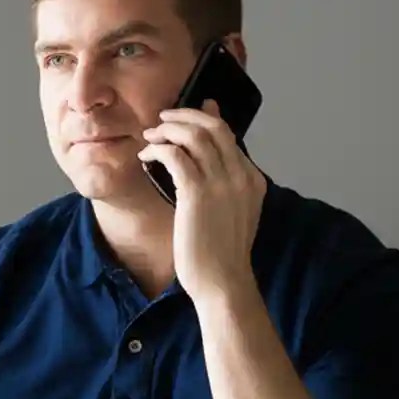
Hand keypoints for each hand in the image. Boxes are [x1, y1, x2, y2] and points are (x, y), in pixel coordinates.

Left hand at [138, 100, 265, 303]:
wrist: (223, 282)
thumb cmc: (221, 254)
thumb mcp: (231, 214)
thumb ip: (223, 185)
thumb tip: (206, 162)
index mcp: (252, 179)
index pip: (227, 135)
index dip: (202, 119)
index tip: (181, 117)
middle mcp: (240, 176)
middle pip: (213, 127)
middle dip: (184, 116)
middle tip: (162, 119)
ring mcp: (221, 183)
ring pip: (193, 135)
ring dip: (167, 130)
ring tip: (150, 136)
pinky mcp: (197, 194)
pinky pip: (174, 155)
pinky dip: (158, 149)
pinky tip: (146, 156)